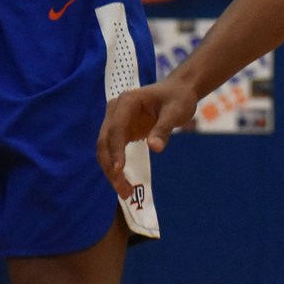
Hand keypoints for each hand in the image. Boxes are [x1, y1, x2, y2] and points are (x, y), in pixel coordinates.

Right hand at [95, 79, 197, 198]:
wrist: (178, 91)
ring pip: (105, 148)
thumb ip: (163, 129)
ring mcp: (115, 120)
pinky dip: (115, 166)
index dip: (116, 150)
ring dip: (111, 170)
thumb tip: (155, 148)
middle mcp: (115, 110)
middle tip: (124, 191)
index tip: (119, 171)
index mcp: (126, 102)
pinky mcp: (120, 130)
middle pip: (105, 141)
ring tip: (125, 192)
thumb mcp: (175, 112)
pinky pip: (113, 150)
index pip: (116, 129)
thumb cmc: (178, 98)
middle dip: (111, 167)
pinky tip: (124, 181)